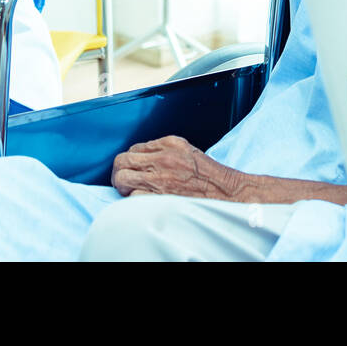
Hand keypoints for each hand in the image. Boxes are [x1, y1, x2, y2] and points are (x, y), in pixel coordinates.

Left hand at [110, 135, 249, 200]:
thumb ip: (163, 149)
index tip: (134, 168)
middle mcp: (162, 158)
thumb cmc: (209, 176)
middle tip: (123, 179)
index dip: (131, 160)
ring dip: (123, 186)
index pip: (134, 148)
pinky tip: (143, 201)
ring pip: (123, 179)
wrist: (227, 193)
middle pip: (122, 161)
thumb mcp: (187, 151)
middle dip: (119, 171)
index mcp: (169, 144)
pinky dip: (134, 200)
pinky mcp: (160, 197)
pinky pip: (133, 197)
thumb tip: (141, 156)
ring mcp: (160, 179)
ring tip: (131, 191)